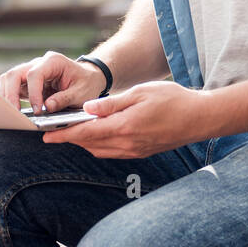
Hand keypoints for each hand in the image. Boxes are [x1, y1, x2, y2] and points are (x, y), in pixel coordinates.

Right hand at [0, 50, 108, 115]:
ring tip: (11, 114)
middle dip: (10, 94)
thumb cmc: (86, 83)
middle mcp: (39, 64)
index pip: (34, 75)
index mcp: (53, 61)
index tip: (37, 111)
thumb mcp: (81, 93)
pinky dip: (10, 98)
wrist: (89, 78)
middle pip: (15, 74)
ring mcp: (32, 72)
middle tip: (13, 114)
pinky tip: (13, 112)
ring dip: (7, 96)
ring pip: (9, 79)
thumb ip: (64, 99)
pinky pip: (12, 88)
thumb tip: (47, 107)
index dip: (33, 93)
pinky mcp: (28, 83)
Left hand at [41, 80, 211, 158]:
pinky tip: (98, 136)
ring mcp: (135, 151)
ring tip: (73, 133)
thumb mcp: (140, 93)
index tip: (47, 136)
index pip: (86, 134)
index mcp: (124, 127)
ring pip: (100, 151)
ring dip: (85, 143)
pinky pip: (113, 153)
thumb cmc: (173, 99)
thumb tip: (87, 108)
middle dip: (71, 139)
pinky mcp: (142, 153)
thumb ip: (111, 103)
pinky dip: (100, 146)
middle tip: (55, 132)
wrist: (200, 118)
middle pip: (90, 145)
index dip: (64, 135)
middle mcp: (127, 144)